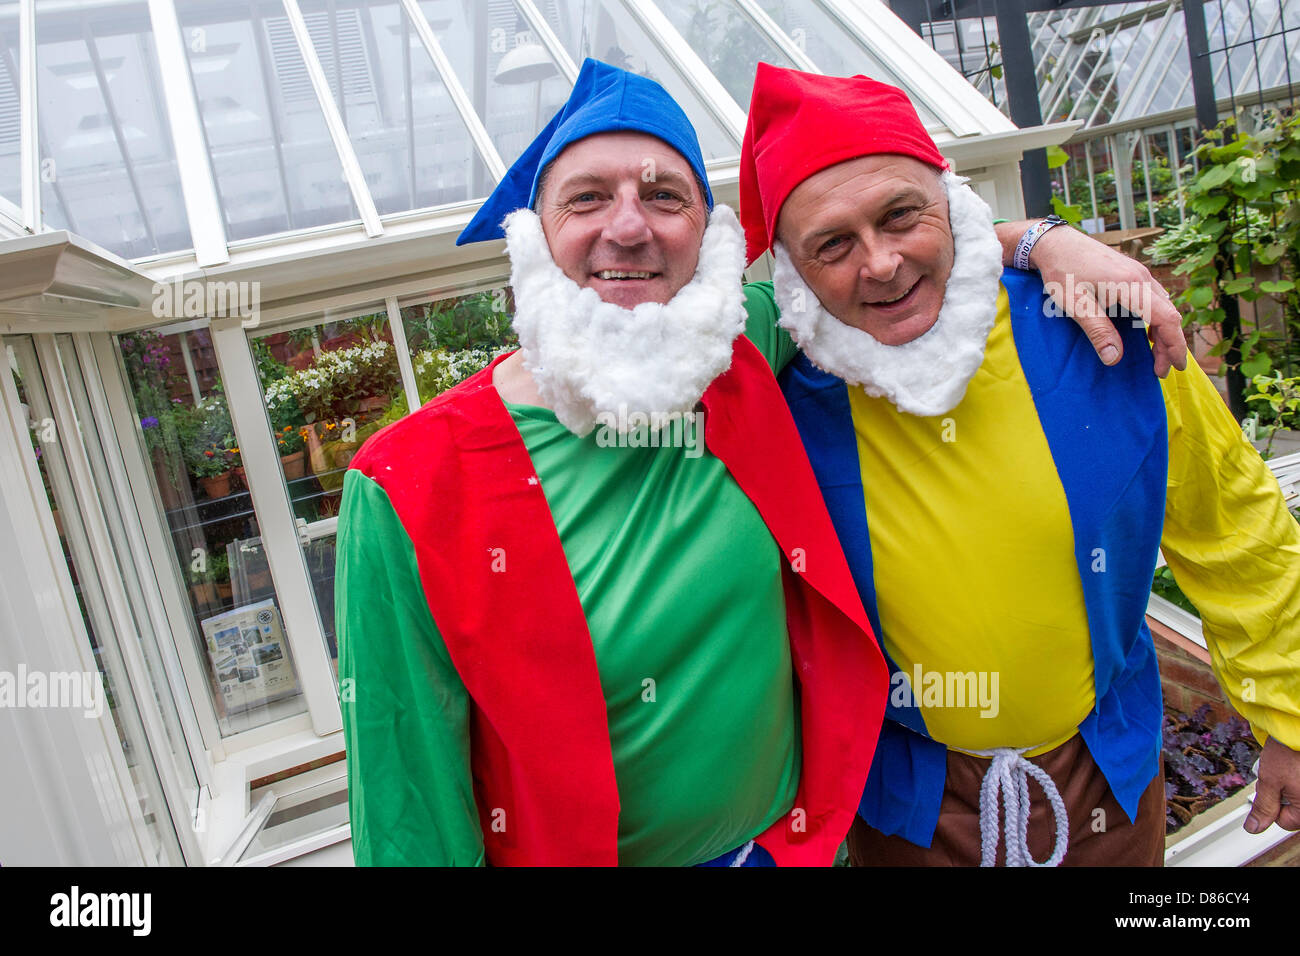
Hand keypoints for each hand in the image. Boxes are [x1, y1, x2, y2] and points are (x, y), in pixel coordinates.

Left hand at [997, 221, 1188, 377]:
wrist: (1055, 243)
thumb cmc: (1062, 271)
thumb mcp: (1076, 304)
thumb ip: (1097, 331)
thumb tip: (1114, 358)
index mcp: (1132, 286)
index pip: (1167, 319)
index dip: (1174, 346)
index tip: (1173, 368)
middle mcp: (1142, 277)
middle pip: (1170, 314)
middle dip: (1171, 344)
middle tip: (1162, 370)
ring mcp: (1138, 272)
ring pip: (1164, 306)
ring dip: (1164, 331)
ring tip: (1155, 355)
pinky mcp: (1131, 272)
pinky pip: (1154, 298)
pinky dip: (1156, 318)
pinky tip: (1145, 331)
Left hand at [1244, 736, 1299, 833]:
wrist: (1299, 730)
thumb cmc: (1289, 752)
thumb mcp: (1270, 781)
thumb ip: (1264, 807)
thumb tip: (1254, 828)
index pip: (1284, 822)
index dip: (1270, 804)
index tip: (1268, 788)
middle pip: (1292, 809)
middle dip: (1280, 794)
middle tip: (1278, 775)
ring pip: (1296, 796)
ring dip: (1288, 785)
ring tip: (1286, 767)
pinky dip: (1295, 778)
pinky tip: (1292, 766)